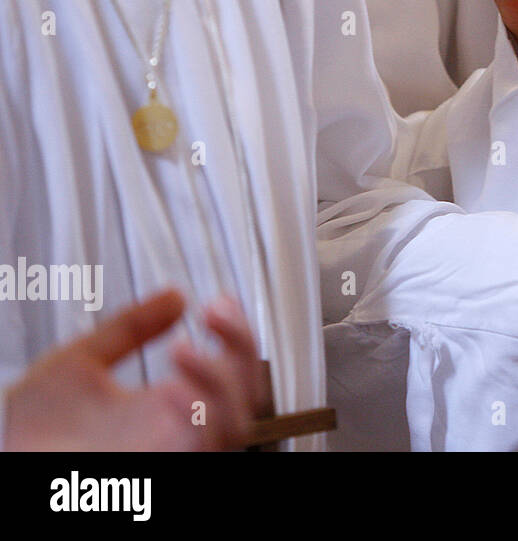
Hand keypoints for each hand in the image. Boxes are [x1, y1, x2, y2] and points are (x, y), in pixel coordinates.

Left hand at [3, 290, 266, 450]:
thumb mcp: (78, 363)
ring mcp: (173, 450)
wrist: (5, 459)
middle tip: (214, 312)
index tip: (221, 301)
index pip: (229, 367)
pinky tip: (174, 390)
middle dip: (240, 344)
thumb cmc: (31, 436)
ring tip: (181, 350)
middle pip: (248, 391)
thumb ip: (127, 329)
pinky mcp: (162, 465)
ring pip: (236, 420)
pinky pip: (203, 445)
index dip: (236, 331)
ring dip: (219, 378)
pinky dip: (197, 415)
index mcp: (165, 405)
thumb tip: (175, 297)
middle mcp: (177, 429)